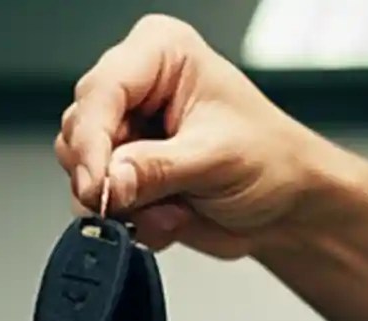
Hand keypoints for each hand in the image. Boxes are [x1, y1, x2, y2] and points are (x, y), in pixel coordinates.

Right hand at [55, 15, 367, 258]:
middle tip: (140, 200)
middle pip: (80, 129)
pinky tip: (171, 215)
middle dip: (109, 175)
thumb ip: (155, 169)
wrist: (287, 207)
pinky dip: (131, 219)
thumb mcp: (216, 159)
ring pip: (81, 169)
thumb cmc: (272, 160)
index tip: (98, 184)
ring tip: (174, 206)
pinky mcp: (123, 172)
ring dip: (126, 202)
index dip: (92, 140)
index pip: (102, 90)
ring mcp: (126, 132)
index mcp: (161, 54)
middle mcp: (136, 87)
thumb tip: (108, 181)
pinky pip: (96, 201)